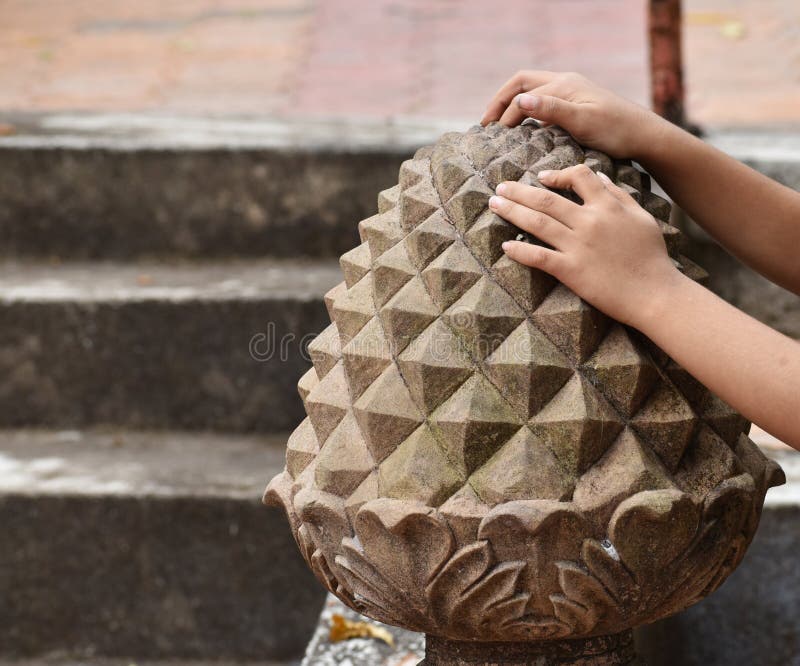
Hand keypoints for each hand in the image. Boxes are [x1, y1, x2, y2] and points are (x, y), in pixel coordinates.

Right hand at [480, 70, 665, 159]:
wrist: (645, 136)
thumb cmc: (617, 131)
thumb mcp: (583, 121)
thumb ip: (551, 110)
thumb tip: (520, 102)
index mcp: (564, 85)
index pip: (522, 93)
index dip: (504, 111)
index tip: (491, 133)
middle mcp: (565, 84)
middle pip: (522, 84)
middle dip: (501, 101)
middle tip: (486, 124)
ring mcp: (571, 94)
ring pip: (532, 93)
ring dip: (513, 105)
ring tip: (499, 127)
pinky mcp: (576, 106)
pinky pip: (543, 103)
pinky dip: (526, 113)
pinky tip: (524, 130)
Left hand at [490, 165, 680, 327]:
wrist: (655, 293)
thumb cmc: (651, 257)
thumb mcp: (642, 218)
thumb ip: (620, 195)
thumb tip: (601, 176)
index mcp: (608, 206)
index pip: (579, 177)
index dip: (557, 174)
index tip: (541, 177)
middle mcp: (590, 221)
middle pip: (547, 199)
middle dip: (519, 191)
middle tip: (500, 187)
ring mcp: (578, 246)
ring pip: (538, 222)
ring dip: (512, 212)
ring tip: (494, 205)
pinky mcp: (571, 270)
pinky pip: (539, 257)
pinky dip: (520, 251)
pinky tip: (505, 247)